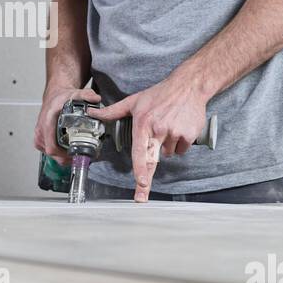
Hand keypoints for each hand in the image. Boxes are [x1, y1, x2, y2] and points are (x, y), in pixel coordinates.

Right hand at [34, 83, 103, 166]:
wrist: (53, 96)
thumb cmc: (62, 98)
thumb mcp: (76, 94)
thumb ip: (87, 95)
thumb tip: (96, 98)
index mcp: (47, 121)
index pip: (52, 146)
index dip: (64, 155)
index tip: (76, 154)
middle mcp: (41, 130)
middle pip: (53, 153)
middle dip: (68, 157)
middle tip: (82, 156)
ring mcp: (39, 135)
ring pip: (51, 154)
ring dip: (63, 156)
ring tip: (77, 154)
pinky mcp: (40, 138)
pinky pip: (49, 151)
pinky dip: (58, 153)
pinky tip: (68, 150)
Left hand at [88, 70, 208, 201]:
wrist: (188, 86)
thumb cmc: (160, 94)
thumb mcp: (134, 101)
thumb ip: (113, 111)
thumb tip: (93, 113)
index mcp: (144, 124)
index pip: (140, 151)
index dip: (140, 169)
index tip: (142, 183)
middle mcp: (159, 129)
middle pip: (153, 160)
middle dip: (146, 178)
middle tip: (141, 196)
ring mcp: (175, 132)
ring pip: (167, 153)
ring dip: (166, 146)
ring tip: (168, 127)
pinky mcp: (189, 135)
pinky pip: (181, 150)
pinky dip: (179, 143)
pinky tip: (178, 128)